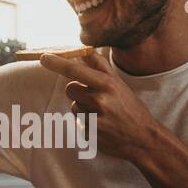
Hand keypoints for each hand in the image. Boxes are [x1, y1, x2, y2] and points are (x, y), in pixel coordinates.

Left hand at [40, 51, 162, 162]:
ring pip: (74, 106)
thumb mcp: (119, 84)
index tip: (44, 57)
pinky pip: (78, 122)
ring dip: (83, 108)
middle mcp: (100, 100)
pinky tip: (102, 126)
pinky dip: (86, 123)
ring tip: (102, 114)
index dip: (57, 63)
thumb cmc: (130, 108)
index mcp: (108, 84)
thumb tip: (84, 49)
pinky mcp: (90, 134)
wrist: (144, 139)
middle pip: (70, 88)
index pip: (76, 70)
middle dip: (78, 90)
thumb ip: (100, 66)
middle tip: (95, 97)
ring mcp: (94, 119)